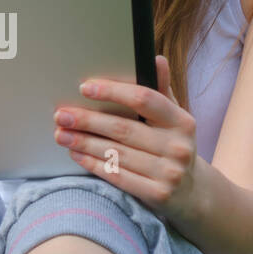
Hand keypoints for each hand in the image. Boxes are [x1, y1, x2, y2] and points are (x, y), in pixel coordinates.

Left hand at [52, 56, 197, 219]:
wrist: (191, 193)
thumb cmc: (172, 147)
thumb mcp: (174, 120)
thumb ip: (162, 91)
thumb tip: (156, 59)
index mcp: (182, 121)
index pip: (144, 99)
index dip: (113, 92)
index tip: (85, 88)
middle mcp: (178, 147)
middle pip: (123, 128)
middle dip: (88, 120)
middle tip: (61, 114)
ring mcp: (169, 173)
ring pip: (116, 153)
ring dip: (84, 143)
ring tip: (61, 134)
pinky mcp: (157, 194)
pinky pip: (117, 175)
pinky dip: (93, 164)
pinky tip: (76, 154)